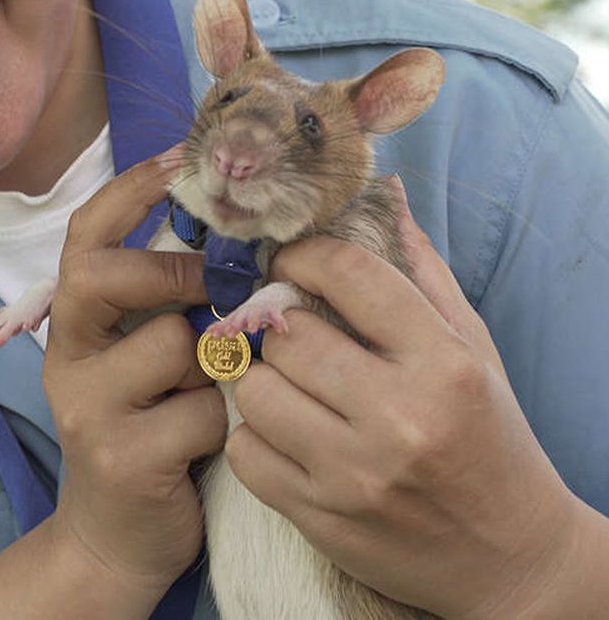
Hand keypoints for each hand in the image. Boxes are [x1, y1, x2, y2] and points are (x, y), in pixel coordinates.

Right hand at [43, 150, 226, 605]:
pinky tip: (209, 444)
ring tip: (214, 395)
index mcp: (75, 325)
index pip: (84, 237)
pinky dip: (223, 423)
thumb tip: (242, 242)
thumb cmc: (150, 431)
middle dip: (173, 272)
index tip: (180, 156)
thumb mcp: (148, 361)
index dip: (129, 191)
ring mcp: (87, 408)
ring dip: (215, 366)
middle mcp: (68, 358)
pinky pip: (200, 412)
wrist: (116, 536)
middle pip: (102, 276)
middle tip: (217, 288)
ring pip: (171, 345)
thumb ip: (171, 308)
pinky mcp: (121, 456)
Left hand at [225, 177, 586, 618]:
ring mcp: (354, 473)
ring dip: (261, 381)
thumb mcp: (472, 351)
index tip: (291, 260)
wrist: (510, 560)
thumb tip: (381, 195)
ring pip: (254, 391)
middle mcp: (399, 417)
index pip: (351, 274)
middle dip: (280, 326)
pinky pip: (244, 453)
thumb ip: (422, 274)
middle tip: (291, 332)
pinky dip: (254, 438)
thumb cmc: (488, 440)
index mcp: (443, 364)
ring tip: (290, 385)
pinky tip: (286, 436)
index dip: (306, 255)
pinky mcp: (320, 518)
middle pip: (288, 335)